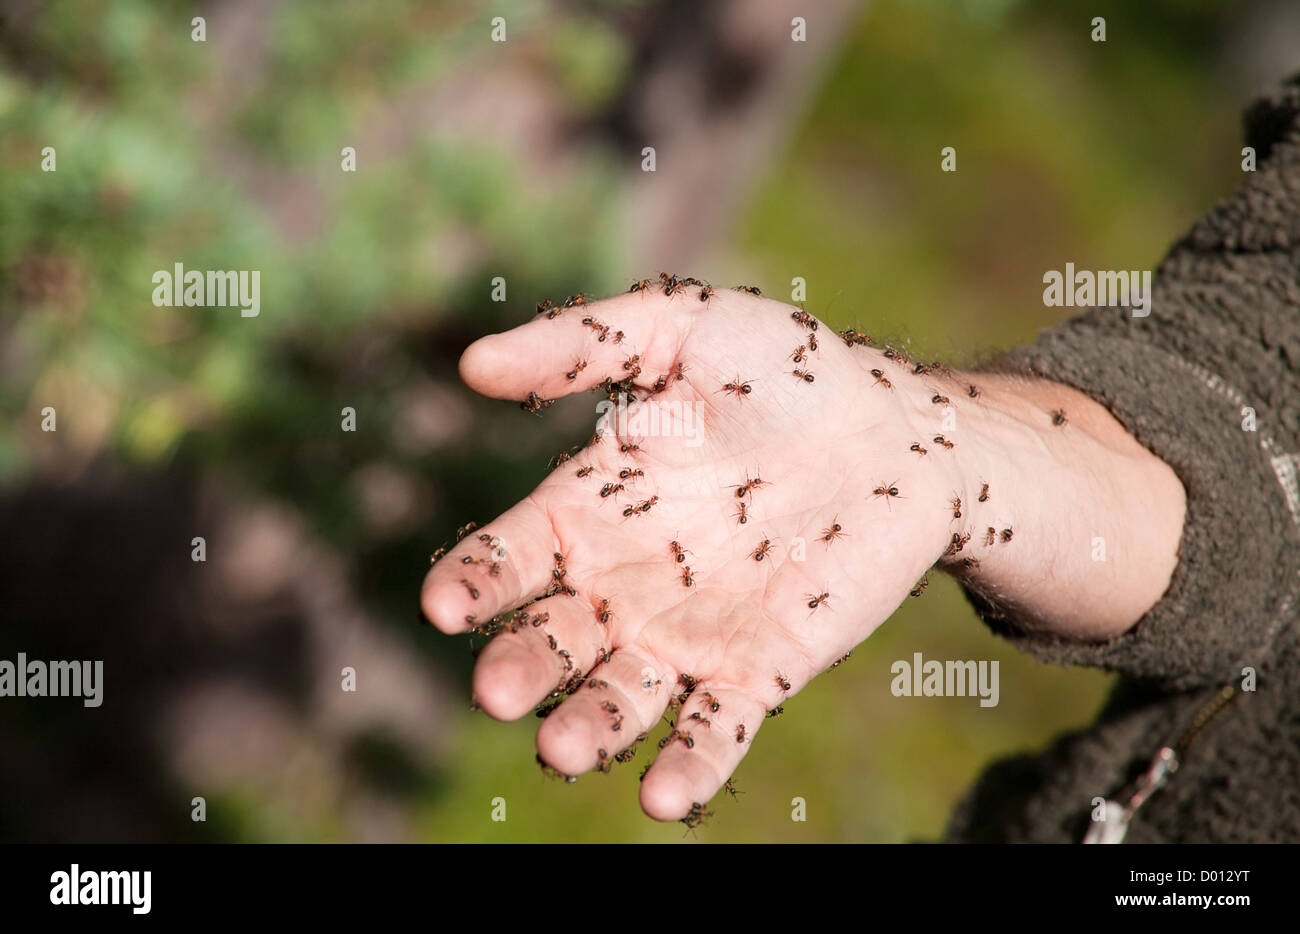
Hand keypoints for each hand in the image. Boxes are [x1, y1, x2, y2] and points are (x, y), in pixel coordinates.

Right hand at [420, 282, 1184, 820]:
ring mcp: (686, 633)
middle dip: (522, 667)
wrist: (901, 430)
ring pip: (620, 695)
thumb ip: (582, 345)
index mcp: (589, 508)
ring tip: (563, 749)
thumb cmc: (786, 370)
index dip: (474, 580)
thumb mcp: (684, 331)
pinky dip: (687, 766)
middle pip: (552, 639)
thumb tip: (470, 364)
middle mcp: (623, 582)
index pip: (510, 555)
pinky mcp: (758, 669)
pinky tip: (665, 800)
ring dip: (589, 726)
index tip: (446, 604)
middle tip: (499, 690)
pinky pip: (714, 728)